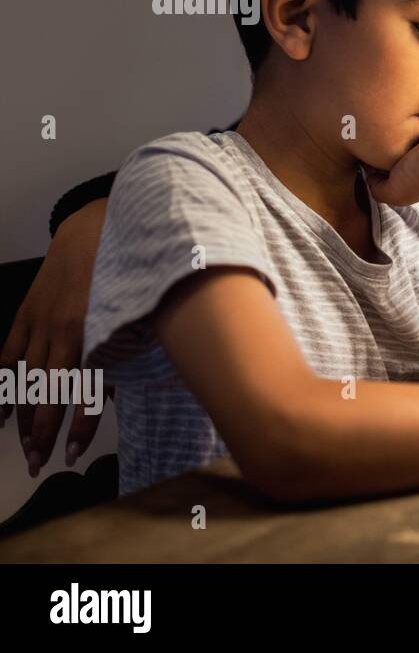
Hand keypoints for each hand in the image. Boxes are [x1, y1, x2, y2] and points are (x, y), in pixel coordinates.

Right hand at [1, 200, 109, 475]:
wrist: (94, 227)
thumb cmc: (125, 270)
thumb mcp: (132, 309)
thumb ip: (122, 350)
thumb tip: (108, 392)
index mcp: (93, 331)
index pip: (81, 389)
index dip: (77, 424)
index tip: (74, 453)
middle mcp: (62, 331)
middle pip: (47, 392)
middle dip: (44, 432)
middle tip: (41, 464)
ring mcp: (39, 323)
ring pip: (25, 379)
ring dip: (24, 417)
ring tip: (26, 448)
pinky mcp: (26, 313)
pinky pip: (8, 354)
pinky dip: (2, 384)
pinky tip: (1, 412)